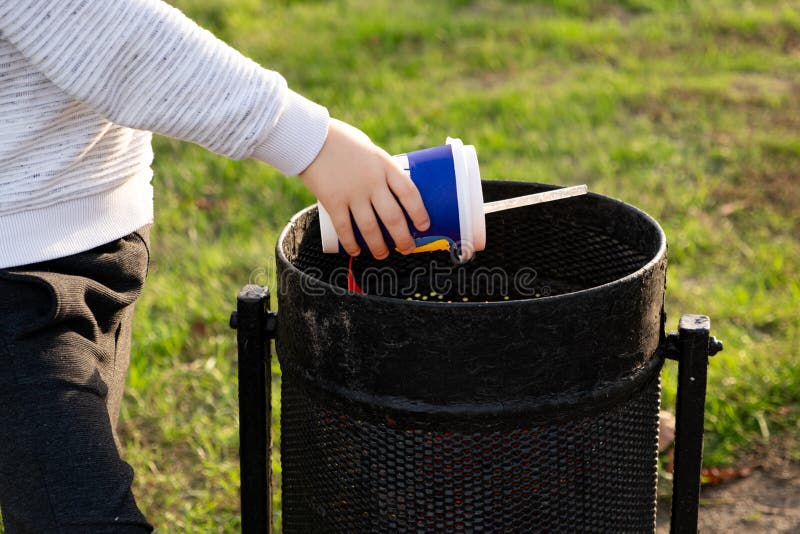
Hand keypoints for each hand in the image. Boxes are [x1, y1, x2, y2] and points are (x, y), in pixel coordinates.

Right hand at [299, 119, 429, 258]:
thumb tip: (388, 190)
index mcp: (385, 165)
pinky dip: (351, 243)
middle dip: (402, 238)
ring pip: (370, 228)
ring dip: (379, 246)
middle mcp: (372, 181)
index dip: (419, 212)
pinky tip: (356, 252)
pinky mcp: (333, 201)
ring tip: (383, 255)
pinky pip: (344, 229)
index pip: (409, 193)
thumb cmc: (341, 140)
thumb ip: (379, 169)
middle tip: (407, 249)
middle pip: (393, 217)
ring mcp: (352, 193)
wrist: (310, 138)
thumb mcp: (370, 150)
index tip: (424, 226)